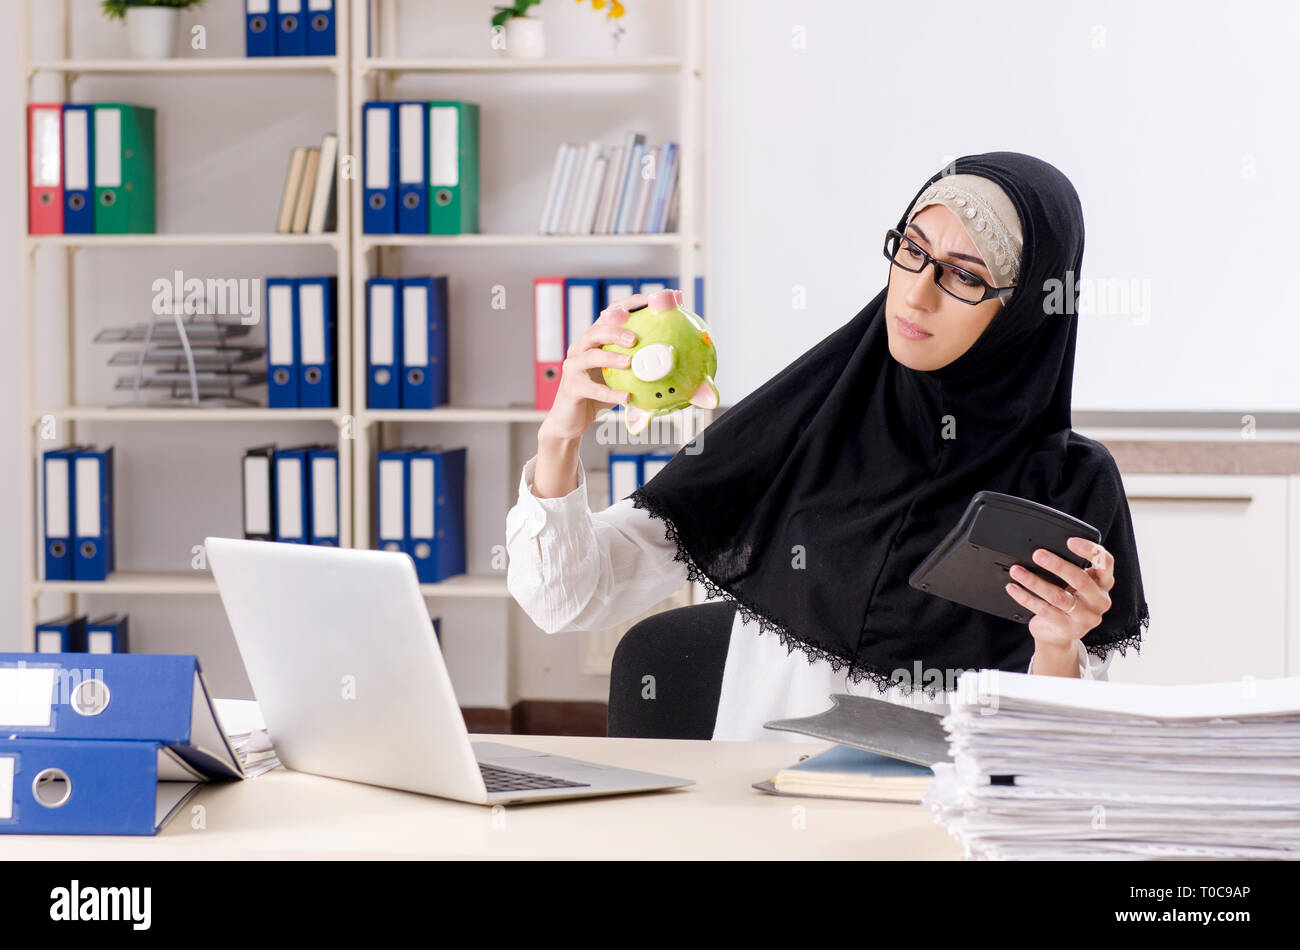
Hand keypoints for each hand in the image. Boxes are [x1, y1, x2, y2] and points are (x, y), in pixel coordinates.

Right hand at [537, 293, 644, 442]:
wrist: (571, 420)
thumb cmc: (599, 395)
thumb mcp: (620, 377)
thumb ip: (639, 366)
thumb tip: (674, 360)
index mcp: (595, 340)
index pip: (611, 314)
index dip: (630, 304)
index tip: (654, 299)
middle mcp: (581, 348)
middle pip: (596, 330)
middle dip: (616, 330)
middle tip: (635, 338)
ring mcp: (573, 367)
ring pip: (590, 356)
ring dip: (610, 357)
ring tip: (629, 362)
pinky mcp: (571, 387)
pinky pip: (591, 388)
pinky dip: (609, 392)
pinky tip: (626, 396)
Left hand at [1004, 536, 1114, 654]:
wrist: (1059, 635)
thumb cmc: (1068, 602)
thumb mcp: (1075, 584)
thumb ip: (1071, 568)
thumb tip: (1043, 551)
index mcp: (1103, 583)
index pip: (1105, 562)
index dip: (1089, 550)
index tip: (1070, 541)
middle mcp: (1099, 600)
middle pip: (1080, 579)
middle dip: (1057, 565)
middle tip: (1038, 554)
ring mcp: (1085, 617)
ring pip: (1058, 596)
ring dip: (1034, 581)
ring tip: (1017, 571)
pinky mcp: (1068, 629)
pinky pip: (1043, 610)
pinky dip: (1025, 597)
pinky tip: (1014, 588)